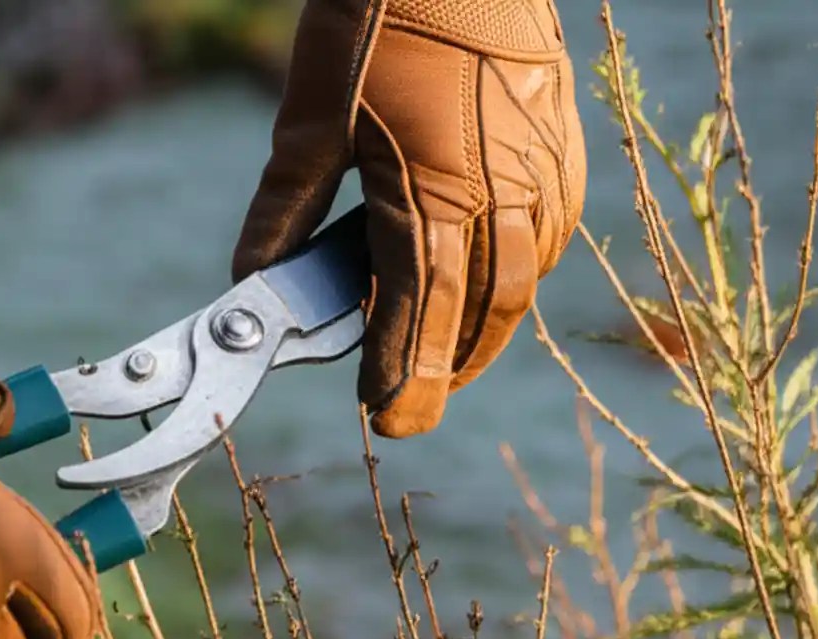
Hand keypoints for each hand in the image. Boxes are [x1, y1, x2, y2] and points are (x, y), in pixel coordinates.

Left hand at [233, 0, 586, 437]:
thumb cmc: (375, 18)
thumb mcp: (311, 116)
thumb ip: (285, 206)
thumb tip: (251, 277)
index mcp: (435, 191)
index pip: (420, 312)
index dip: (402, 374)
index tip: (386, 419)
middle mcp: (503, 192)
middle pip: (482, 314)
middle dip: (445, 369)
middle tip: (410, 404)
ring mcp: (544, 170)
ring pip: (524, 281)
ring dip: (483, 329)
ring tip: (445, 356)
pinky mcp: (565, 146)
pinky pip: (550, 234)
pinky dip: (518, 274)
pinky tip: (490, 279)